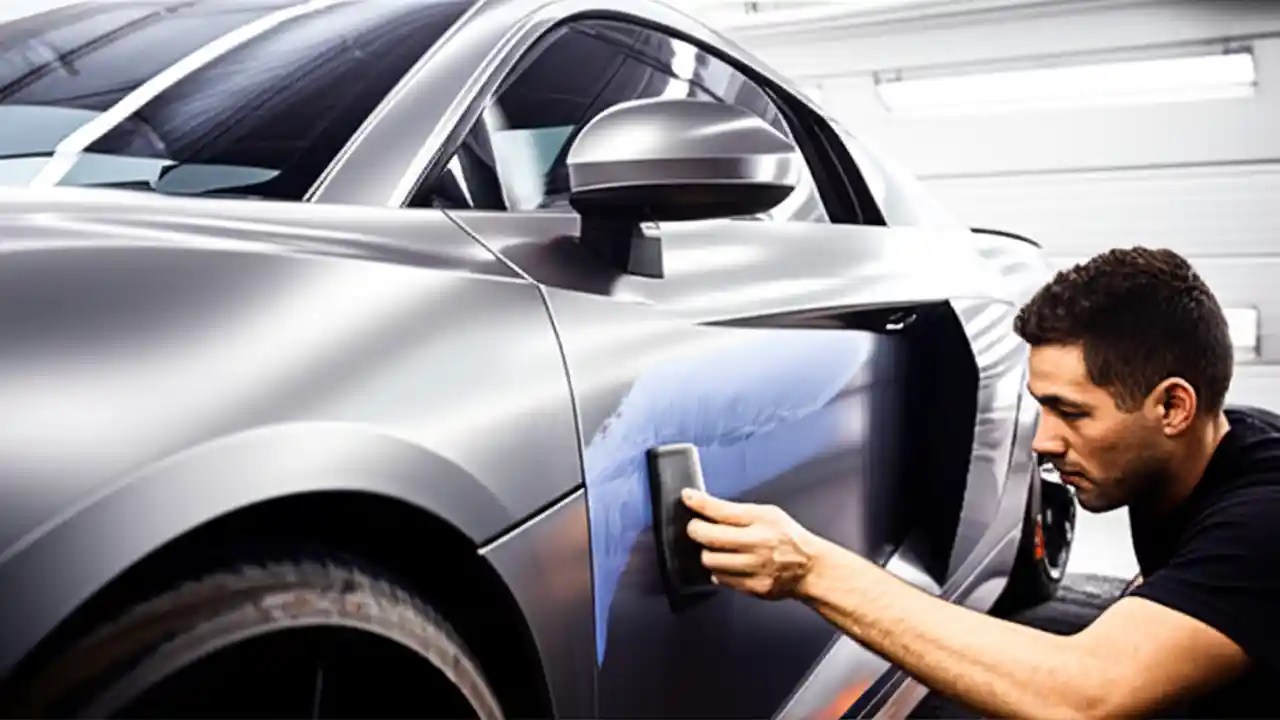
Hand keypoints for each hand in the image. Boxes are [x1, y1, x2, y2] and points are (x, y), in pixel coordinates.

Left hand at [681, 488, 825, 599]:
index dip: (700, 503)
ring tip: (715, 548)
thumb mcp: (768, 514)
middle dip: (695, 530)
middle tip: (696, 527)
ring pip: (710, 560)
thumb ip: (739, 512)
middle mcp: (758, 544)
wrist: (809, 568)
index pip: (723, 510)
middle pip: (709, 537)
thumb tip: (706, 507)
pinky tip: (727, 564)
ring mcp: (755, 568)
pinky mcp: (753, 587)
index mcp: (762, 521)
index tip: (687, 497)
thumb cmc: (788, 537)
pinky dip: (718, 570)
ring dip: (706, 552)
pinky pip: (721, 578)